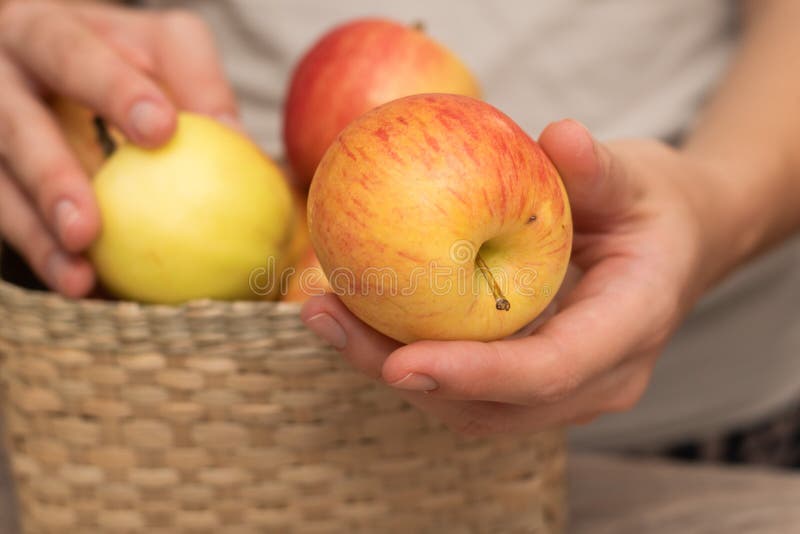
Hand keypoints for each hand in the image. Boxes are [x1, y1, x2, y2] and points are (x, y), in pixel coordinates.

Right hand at [0, 1, 236, 296]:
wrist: (47, 62)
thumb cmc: (121, 56)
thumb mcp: (162, 48)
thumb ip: (195, 79)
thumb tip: (240, 139)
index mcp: (46, 34)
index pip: (73, 55)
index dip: (112, 91)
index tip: (160, 130)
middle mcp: (3, 78)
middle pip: (16, 127)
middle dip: (51, 178)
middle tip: (87, 230)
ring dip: (37, 235)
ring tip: (79, 280)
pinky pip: (6, 217)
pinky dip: (43, 256)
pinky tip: (81, 287)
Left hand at [301, 119, 719, 434]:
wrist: (678, 243)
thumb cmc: (655, 206)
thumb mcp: (636, 177)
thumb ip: (600, 168)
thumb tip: (560, 136)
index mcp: (630, 329)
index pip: (548, 371)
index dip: (474, 375)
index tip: (399, 363)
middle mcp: (597, 379)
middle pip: (490, 407)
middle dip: (402, 375)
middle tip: (324, 317)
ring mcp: (564, 389)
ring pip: (468, 408)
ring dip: (390, 369)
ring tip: (323, 312)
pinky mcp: (531, 382)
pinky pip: (465, 386)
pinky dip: (409, 356)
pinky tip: (358, 314)